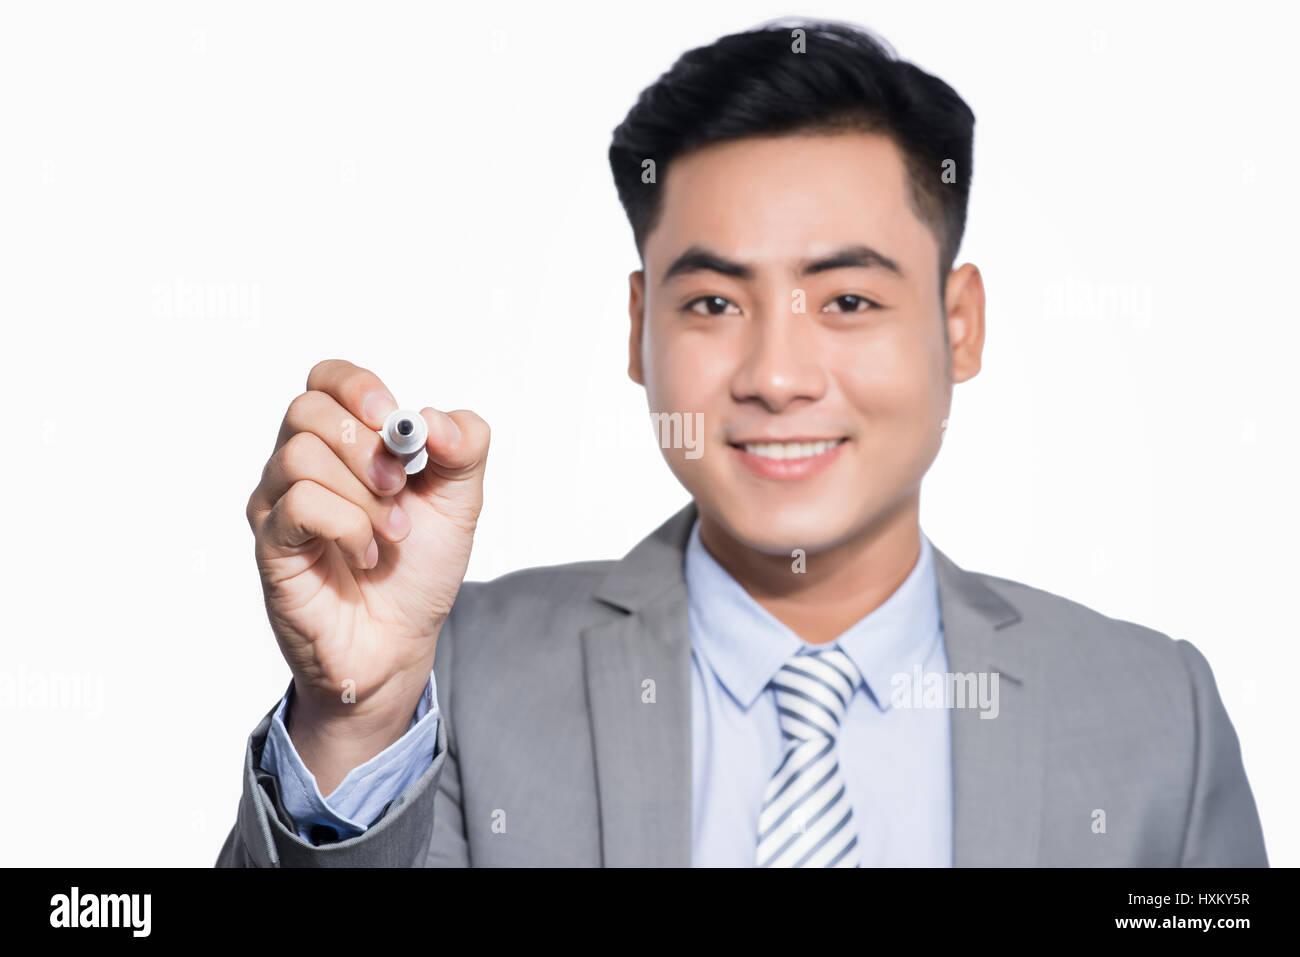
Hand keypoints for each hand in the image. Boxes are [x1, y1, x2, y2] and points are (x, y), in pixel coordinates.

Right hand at [245, 359, 488, 771]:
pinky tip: (367, 555)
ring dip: (363, 496)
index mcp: (344, 441)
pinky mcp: (272, 544)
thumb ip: (464, 448)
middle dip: (365, 446)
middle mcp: (300, 464)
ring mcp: (278, 503)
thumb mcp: (461, 501)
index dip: (356, 386)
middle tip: (398, 489)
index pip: (326, 378)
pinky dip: (348, 526)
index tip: (391, 418)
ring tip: (391, 533)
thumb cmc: (419, 567)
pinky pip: (299, 505)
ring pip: (299, 455)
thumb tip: (433, 418)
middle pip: (306, 409)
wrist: (401, 641)